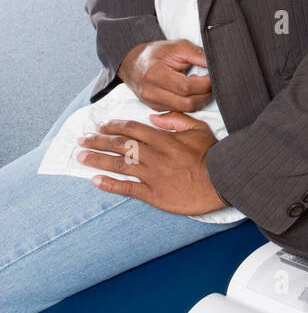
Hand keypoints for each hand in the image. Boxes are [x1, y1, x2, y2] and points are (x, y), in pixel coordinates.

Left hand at [77, 113, 227, 214]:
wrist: (222, 181)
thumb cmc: (212, 155)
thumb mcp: (199, 129)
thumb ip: (175, 120)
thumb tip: (154, 118)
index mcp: (163, 139)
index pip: (132, 129)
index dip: (114, 126)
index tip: (101, 125)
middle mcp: (153, 155)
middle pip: (119, 145)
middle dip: (98, 141)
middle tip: (81, 139)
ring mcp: (151, 175)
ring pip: (118, 164)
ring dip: (97, 159)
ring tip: (80, 157)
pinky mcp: (153, 194)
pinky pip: (127, 188)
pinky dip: (110, 184)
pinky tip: (95, 181)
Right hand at [118, 39, 211, 112]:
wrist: (132, 64)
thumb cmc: (154, 54)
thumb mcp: (176, 46)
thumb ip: (196, 54)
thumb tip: (214, 62)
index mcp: (154, 74)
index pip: (185, 87)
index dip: (204, 83)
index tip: (212, 75)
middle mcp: (151, 92)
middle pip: (187, 102)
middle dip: (204, 93)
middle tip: (208, 81)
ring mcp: (152, 103)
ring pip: (185, 109)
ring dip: (198, 99)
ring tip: (197, 84)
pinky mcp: (156, 109)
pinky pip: (179, 111)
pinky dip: (188, 102)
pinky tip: (188, 91)